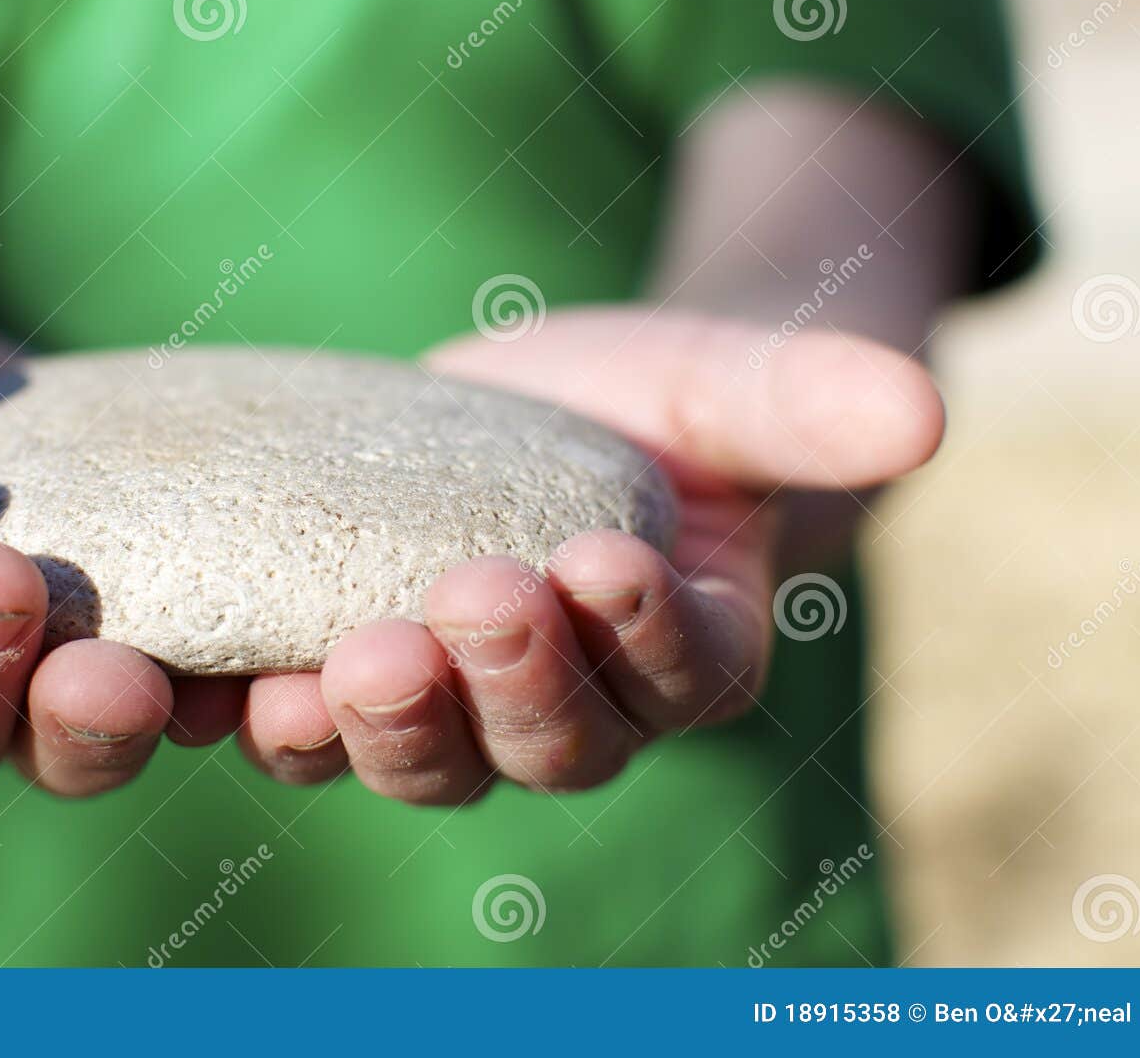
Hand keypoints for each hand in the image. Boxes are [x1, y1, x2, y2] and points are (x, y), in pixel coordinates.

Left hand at [232, 306, 942, 801]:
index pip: (681, 672)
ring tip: (347, 660)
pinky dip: (268, 715)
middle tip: (469, 601)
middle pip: (550, 742)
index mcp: (688, 656)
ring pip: (426, 756)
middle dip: (512, 682)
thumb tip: (920, 408)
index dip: (647, 632)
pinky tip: (219, 683)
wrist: (548, 413)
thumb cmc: (665, 406)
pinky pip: (311, 724)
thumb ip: (816, 401)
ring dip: (387, 722)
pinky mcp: (349, 673)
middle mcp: (578, 711)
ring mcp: (456, 708)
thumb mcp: (735, 383)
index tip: (607, 562)